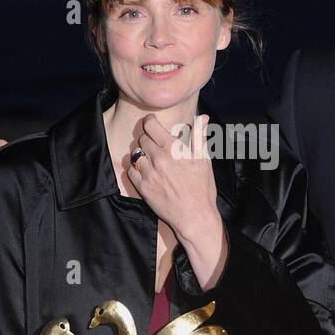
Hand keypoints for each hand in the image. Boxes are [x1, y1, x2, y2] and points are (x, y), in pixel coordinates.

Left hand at [128, 114, 227, 288]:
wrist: (194, 216)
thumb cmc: (202, 188)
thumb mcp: (204, 160)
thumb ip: (199, 136)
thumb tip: (203, 117)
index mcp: (173, 148)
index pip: (151, 125)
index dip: (149, 121)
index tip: (150, 123)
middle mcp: (158, 158)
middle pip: (142, 139)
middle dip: (148, 140)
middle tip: (156, 147)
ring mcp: (148, 173)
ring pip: (135, 154)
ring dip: (141, 155)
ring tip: (151, 161)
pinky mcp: (142, 187)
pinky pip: (131, 170)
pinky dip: (136, 169)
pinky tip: (146, 172)